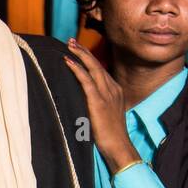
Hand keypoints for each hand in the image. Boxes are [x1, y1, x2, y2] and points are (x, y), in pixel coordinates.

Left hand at [65, 39, 138, 171]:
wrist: (118, 147)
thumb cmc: (110, 136)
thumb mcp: (105, 115)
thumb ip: (98, 104)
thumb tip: (84, 100)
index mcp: (115, 91)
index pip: (101, 70)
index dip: (89, 58)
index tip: (78, 49)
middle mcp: (113, 89)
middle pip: (97, 65)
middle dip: (83, 51)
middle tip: (71, 41)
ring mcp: (107, 94)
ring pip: (93, 68)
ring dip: (80, 55)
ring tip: (69, 45)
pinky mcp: (99, 102)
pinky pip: (87, 80)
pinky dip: (77, 69)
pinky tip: (68, 61)